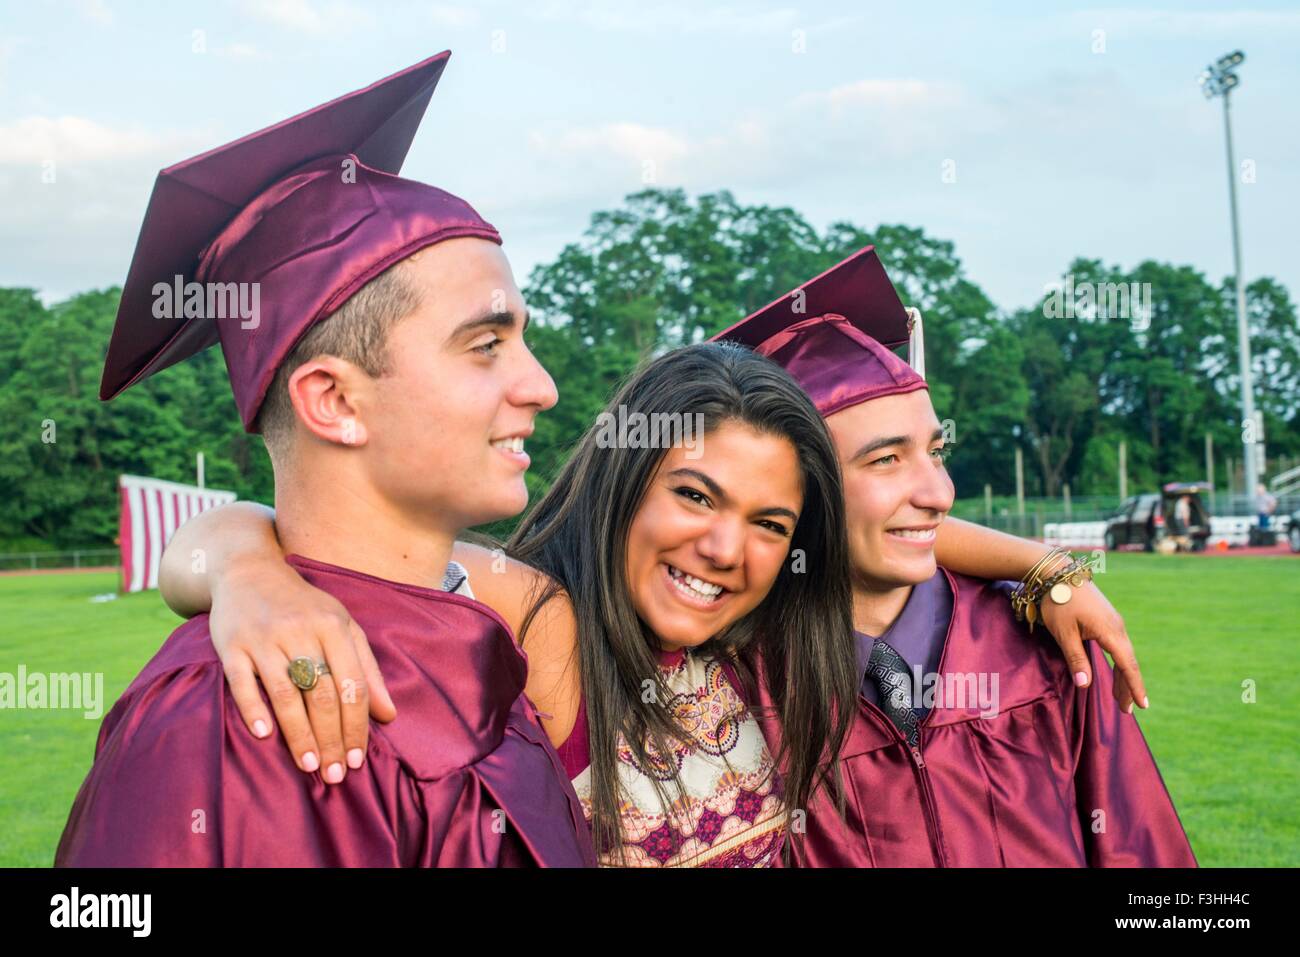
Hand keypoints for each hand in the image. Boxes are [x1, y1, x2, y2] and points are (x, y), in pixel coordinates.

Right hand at [210, 557, 396, 782]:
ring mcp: (264, 637)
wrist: (249, 571)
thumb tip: (388, 714)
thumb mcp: (343, 626)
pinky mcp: (231, 644)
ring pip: (286, 693)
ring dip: (299, 735)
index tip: (358, 758)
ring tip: (310, 766)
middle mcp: (301, 630)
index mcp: (334, 626)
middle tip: (336, 774)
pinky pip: (243, 682)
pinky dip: (254, 710)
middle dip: (331, 739)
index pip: (352, 684)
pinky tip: (265, 736)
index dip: (357, 725)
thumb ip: (367, 668)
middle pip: (322, 694)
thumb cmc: (304, 606)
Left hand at [1038, 580, 1148, 713]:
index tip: (1142, 706)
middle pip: (1127, 663)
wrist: (1058, 572)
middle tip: (1128, 710)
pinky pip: (1118, 646)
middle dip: (1128, 687)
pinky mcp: (1107, 618)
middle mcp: (1117, 627)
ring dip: (1123, 676)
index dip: (1134, 687)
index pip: (1127, 666)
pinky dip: (1119, 662)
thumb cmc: (1059, 601)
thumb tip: (1085, 686)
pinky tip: (1116, 672)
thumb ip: (1076, 659)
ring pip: (1123, 654)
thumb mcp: (1064, 633)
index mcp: (1110, 632)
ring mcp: (1113, 622)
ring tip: (1121, 698)